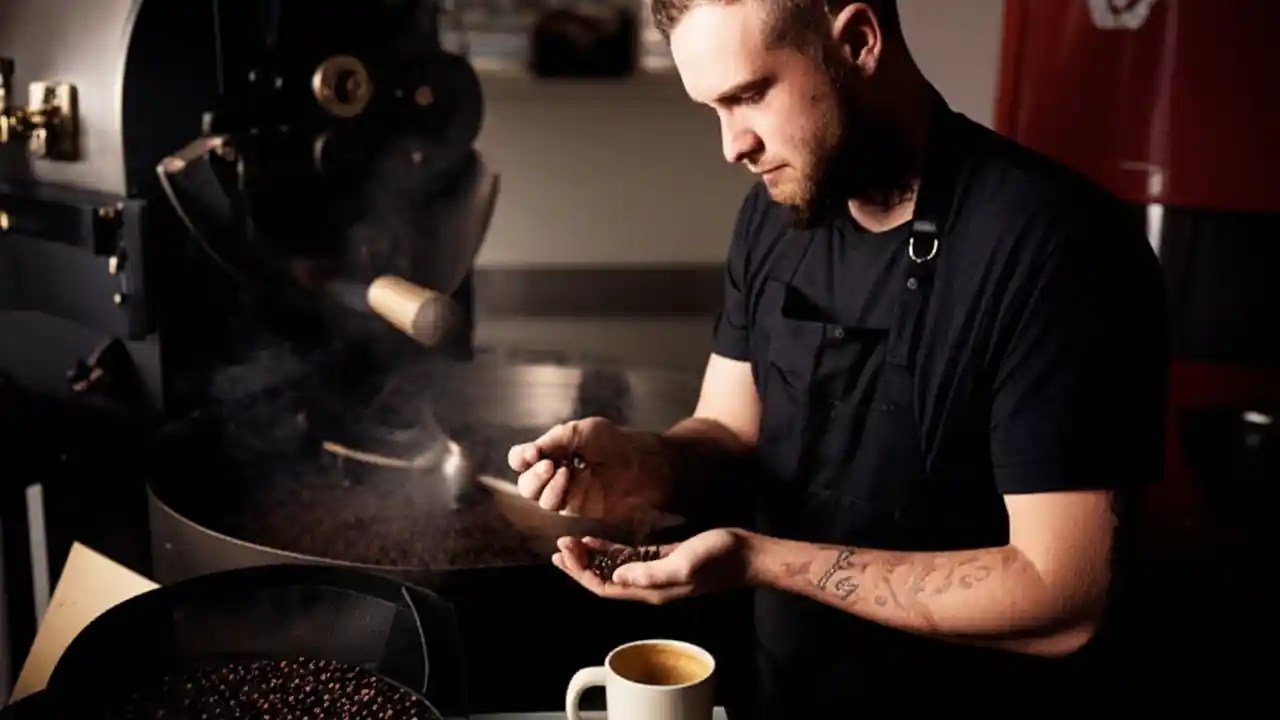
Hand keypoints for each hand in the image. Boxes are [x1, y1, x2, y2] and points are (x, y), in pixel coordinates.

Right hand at [507, 417, 663, 521]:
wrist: (642, 461)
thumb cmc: (613, 442)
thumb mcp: (581, 431)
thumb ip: (552, 441)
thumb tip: (528, 454)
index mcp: (551, 452)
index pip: (521, 459)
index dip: (520, 457)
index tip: (532, 452)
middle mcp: (553, 473)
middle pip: (525, 483)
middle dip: (532, 475)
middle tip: (548, 464)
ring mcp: (565, 492)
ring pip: (536, 498)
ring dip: (544, 485)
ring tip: (562, 470)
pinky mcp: (576, 508)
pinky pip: (555, 505)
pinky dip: (557, 492)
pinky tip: (571, 478)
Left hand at [550, 529, 754, 604]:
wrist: (746, 555)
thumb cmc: (719, 558)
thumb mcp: (683, 563)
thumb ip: (650, 572)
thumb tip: (617, 576)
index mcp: (651, 590)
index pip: (605, 587)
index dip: (581, 573)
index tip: (563, 553)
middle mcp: (649, 586)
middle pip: (604, 580)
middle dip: (579, 566)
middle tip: (558, 547)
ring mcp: (655, 574)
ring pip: (613, 570)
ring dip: (591, 558)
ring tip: (569, 544)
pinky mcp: (663, 560)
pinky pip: (628, 560)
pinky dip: (610, 551)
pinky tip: (597, 541)